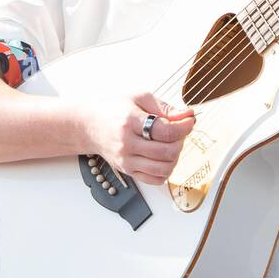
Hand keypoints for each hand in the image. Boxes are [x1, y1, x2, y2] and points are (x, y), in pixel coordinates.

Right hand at [79, 91, 194, 185]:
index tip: (189, 120)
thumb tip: (188, 116)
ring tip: (170, 144)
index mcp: (130, 122)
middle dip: (181, 141)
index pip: (165, 131)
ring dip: (175, 157)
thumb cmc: (113, 109)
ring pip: (164, 169)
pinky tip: (162, 157)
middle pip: (167, 151)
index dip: (184, 127)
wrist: (89, 125)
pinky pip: (155, 180)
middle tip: (178, 132)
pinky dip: (165, 170)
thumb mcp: (139, 97)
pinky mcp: (128, 171)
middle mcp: (127, 144)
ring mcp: (126, 161)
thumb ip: (165, 108)